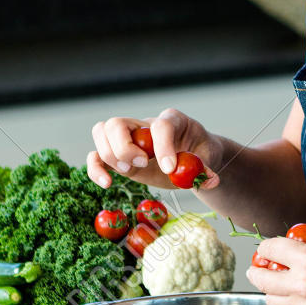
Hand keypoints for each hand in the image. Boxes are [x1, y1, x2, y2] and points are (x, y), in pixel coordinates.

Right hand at [88, 108, 220, 191]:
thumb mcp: (209, 158)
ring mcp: (129, 139)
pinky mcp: (120, 157)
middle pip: (118, 123)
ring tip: (130, 172)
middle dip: (125, 147)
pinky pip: (96, 156)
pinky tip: (108, 183)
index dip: (163, 146)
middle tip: (142, 164)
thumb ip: (207, 168)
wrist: (193, 158)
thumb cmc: (201, 153)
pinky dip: (96, 169)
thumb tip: (209, 181)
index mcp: (172, 120)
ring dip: (111, 155)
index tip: (169, 168)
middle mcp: (145, 125)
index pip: (161, 125)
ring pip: (102, 132)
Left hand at [246, 228, 305, 304]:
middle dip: (257, 271)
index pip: (268, 250)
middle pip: (260, 280)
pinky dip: (297, 302)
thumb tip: (292, 240)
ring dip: (273, 290)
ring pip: (272, 301)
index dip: (266, 247)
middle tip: (261, 268)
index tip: (268, 249)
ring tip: (284, 282)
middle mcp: (303, 285)